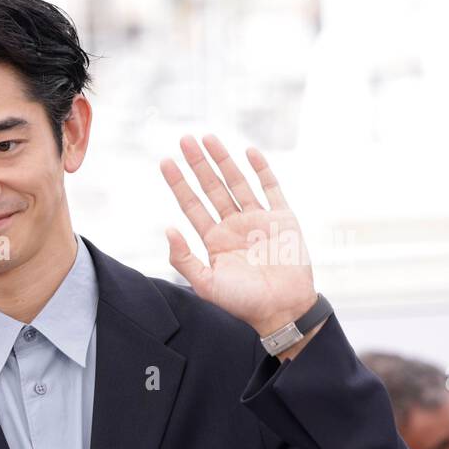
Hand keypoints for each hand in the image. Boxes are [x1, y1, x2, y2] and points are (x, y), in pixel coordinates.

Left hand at [160, 134, 317, 337]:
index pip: (192, 204)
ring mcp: (258, 219)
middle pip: (212, 187)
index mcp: (214, 240)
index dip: (179, 183)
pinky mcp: (283, 218)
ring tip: (208, 138)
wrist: (283, 309)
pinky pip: (271, 188)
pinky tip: (249, 152)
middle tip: (185, 139)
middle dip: (198, 164)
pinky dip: (261, 170)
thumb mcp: (205, 284)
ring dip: (223, 160)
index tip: (165, 162)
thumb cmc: (243, 303)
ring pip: (238, 182)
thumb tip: (167, 229)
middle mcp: (234, 225)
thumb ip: (184, 258)